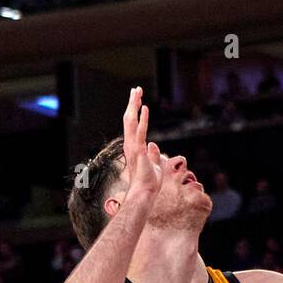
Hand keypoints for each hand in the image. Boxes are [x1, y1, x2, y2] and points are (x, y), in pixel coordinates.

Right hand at [119, 86, 161, 203]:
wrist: (145, 192)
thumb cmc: (149, 181)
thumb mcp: (153, 164)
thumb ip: (153, 154)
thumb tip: (152, 146)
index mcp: (134, 146)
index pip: (133, 125)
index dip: (135, 111)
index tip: (138, 99)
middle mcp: (131, 144)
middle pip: (129, 119)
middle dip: (132, 103)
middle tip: (136, 89)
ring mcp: (134, 147)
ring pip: (132, 122)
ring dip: (134, 106)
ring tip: (137, 92)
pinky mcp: (139, 151)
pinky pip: (141, 131)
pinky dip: (142, 119)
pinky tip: (144, 108)